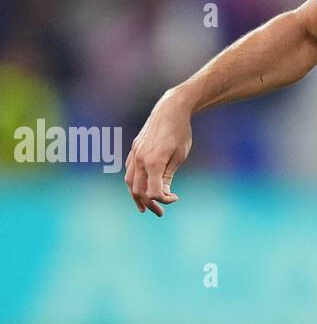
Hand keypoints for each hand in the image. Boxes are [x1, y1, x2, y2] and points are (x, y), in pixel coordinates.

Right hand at [123, 95, 192, 215]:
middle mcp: (140, 159)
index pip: (153, 192)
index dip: (164, 200)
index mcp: (153, 162)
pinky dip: (133, 184)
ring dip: (137, 197)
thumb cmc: (179, 133)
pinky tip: (139, 189)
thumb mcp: (179, 156)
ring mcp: (134, 154)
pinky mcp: (134, 149)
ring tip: (144, 208)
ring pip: (130, 182)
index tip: (175, 198)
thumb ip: (169, 176)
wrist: (170, 110)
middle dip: (149, 204)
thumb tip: (163, 194)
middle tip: (160, 213)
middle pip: (138, 190)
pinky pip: (129, 171)